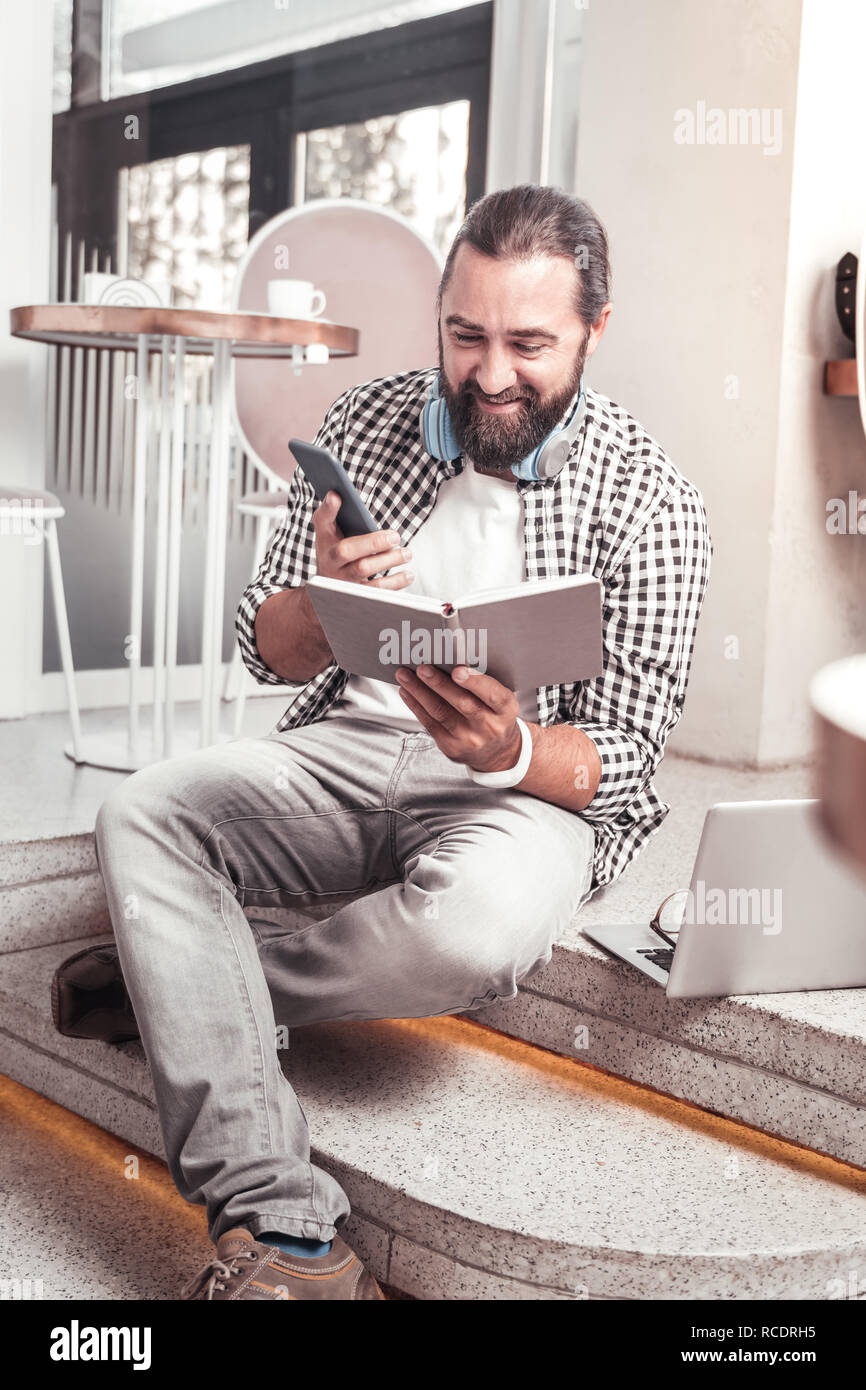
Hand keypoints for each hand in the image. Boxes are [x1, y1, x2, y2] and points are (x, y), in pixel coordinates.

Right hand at [313, 491, 412, 590]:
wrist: (325, 591)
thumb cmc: (335, 553)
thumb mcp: (330, 534)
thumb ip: (333, 514)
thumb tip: (336, 494)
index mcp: (325, 540)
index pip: (322, 520)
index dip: (328, 508)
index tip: (336, 495)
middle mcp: (330, 560)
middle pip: (346, 550)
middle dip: (372, 542)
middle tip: (395, 536)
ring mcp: (341, 579)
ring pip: (363, 569)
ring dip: (388, 560)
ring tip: (406, 553)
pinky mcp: (355, 595)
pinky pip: (375, 590)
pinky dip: (395, 582)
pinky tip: (408, 574)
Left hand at [394, 664, 523, 773]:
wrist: (497, 752)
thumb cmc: (495, 716)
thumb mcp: (501, 701)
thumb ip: (484, 683)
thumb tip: (451, 660)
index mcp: (505, 710)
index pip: (493, 695)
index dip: (475, 682)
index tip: (457, 670)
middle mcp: (489, 727)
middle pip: (462, 703)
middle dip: (439, 684)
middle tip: (422, 668)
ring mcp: (469, 740)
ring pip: (440, 713)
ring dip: (419, 692)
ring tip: (405, 675)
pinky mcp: (451, 747)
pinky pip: (429, 724)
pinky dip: (416, 705)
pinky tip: (407, 691)